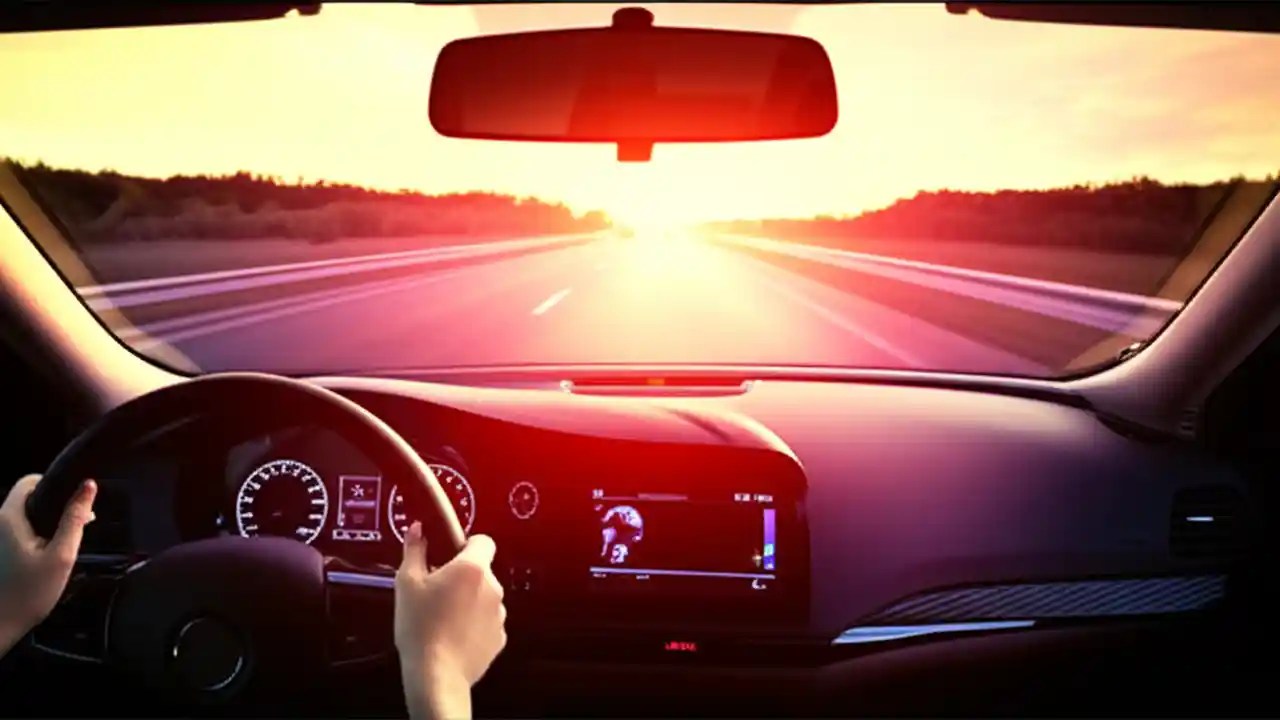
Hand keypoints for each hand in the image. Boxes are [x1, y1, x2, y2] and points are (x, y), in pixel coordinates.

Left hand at [0, 475, 96, 655]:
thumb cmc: (28, 594)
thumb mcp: (61, 555)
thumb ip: (74, 519)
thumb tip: (88, 486)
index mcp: (8, 517)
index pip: (29, 481)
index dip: (55, 486)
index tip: (75, 505)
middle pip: (26, 498)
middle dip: (53, 507)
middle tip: (76, 528)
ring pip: (22, 516)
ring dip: (44, 523)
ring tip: (62, 546)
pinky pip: (16, 532)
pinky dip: (33, 536)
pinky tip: (45, 557)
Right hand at [395, 523, 506, 719]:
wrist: (435, 675)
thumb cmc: (420, 629)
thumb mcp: (407, 583)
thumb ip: (414, 550)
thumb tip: (417, 530)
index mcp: (471, 568)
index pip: (483, 540)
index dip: (467, 544)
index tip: (450, 554)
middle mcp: (492, 587)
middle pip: (481, 570)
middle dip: (462, 576)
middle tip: (437, 589)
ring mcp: (498, 613)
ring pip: (484, 597)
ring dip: (469, 601)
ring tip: (442, 616)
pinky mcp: (499, 637)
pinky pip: (487, 621)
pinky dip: (474, 624)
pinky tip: (453, 634)